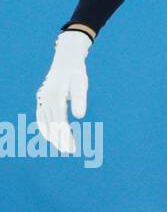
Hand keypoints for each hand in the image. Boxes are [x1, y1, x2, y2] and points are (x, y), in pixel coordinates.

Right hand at [36, 31, 92, 153]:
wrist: (66, 60)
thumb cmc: (76, 73)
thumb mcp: (81, 84)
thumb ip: (79, 99)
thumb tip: (80, 116)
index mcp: (55, 96)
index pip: (59, 121)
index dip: (64, 135)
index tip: (71, 146)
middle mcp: (45, 98)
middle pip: (51, 124)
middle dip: (60, 138)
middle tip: (70, 150)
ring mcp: (41, 99)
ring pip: (45, 122)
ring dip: (52, 135)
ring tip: (63, 146)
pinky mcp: (41, 99)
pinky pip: (41, 117)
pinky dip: (45, 127)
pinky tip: (52, 136)